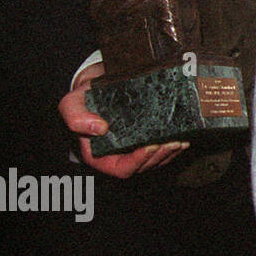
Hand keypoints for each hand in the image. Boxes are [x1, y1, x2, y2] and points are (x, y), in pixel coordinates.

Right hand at [61, 62, 187, 177]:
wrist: (98, 86)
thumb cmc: (83, 98)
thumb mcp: (72, 104)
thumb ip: (76, 117)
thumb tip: (100, 129)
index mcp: (99, 155)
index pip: (122, 168)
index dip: (138, 161)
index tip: (151, 146)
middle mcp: (119, 156)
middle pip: (143, 166)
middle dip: (160, 156)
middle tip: (174, 142)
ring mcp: (134, 149)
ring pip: (155, 160)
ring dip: (170, 153)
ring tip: (181, 141)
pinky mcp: (146, 140)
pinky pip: (162, 150)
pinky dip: (174, 147)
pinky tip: (184, 137)